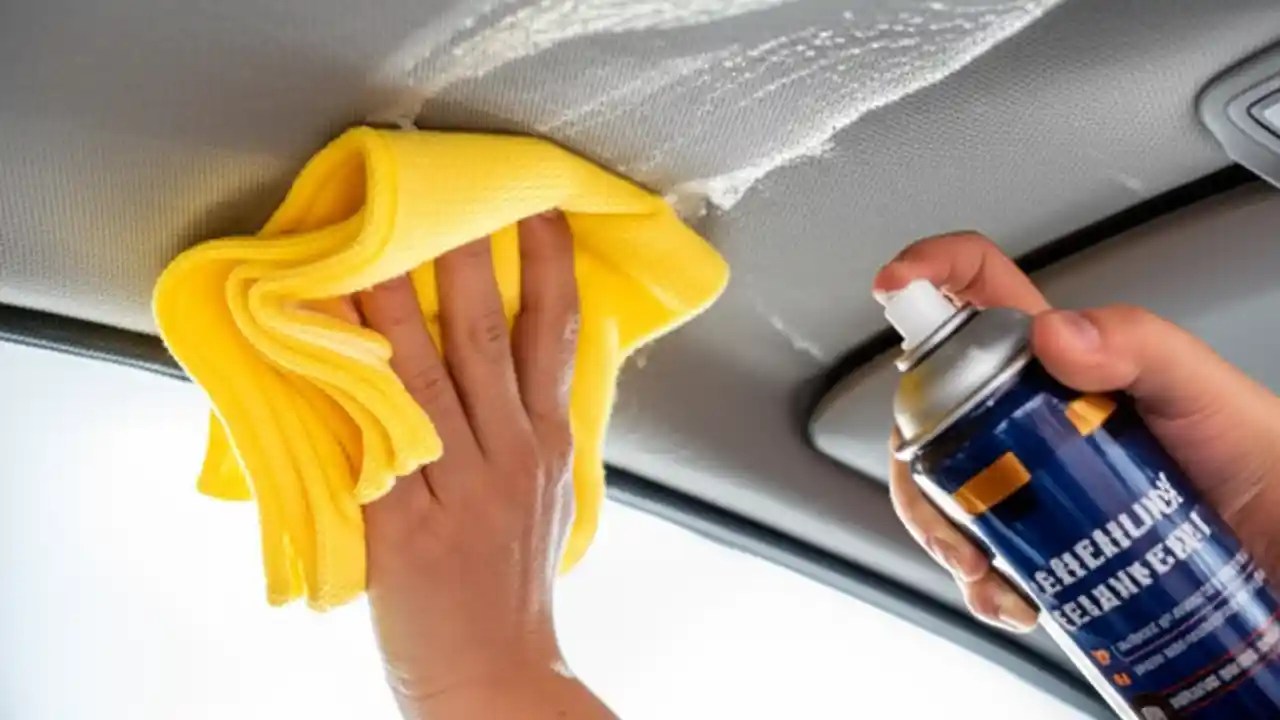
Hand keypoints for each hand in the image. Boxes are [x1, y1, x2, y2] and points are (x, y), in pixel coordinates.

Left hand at [354, 211, 614, 718]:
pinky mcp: (401, 524)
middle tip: (449, 193)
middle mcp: (509, 454)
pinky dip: (345, 384)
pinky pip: (369, 439)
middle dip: (467, 256)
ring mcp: (455, 487)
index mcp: (549, 445)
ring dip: (393, 299)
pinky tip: (320, 339)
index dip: (550, 266)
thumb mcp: (547, 499)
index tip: (539, 208)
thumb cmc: (515, 587)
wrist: (496, 674)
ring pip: (423, 373)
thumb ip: (533, 431)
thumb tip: (510, 366)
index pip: (556, 336)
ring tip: (372, 239)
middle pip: (485, 335)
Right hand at [873, 233, 1279, 632]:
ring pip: (941, 484)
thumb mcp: (1212, 394)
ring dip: (944, 532)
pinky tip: (1014, 597)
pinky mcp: (1040, 538)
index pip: (979, 291)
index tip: (894, 287)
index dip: (929, 272)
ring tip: (987, 569)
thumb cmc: (1266, 471)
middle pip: (932, 407)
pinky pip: (978, 552)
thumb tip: (1055, 334)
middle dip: (920, 459)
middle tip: (954, 506)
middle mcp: (1033, 413)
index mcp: (1064, 359)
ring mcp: (1030, 477)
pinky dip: (978, 582)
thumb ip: (1142, 346)